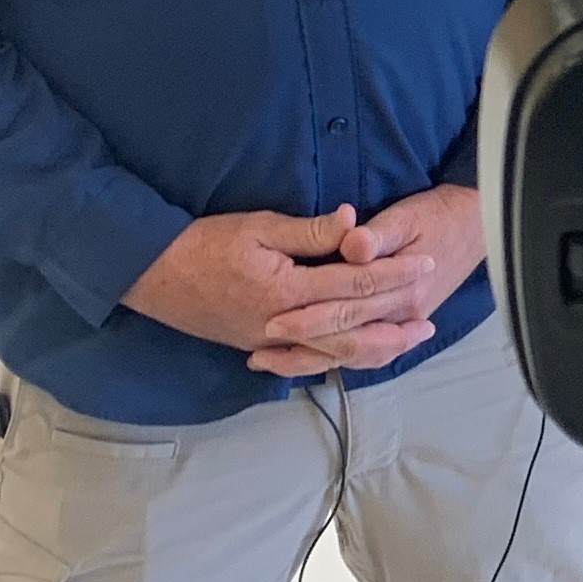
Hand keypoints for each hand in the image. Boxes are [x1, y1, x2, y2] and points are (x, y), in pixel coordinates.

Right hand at [120, 204, 439, 377]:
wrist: (151, 274)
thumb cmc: (203, 244)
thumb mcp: (257, 226)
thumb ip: (308, 231)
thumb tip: (354, 221)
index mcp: (286, 291)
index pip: (354, 281)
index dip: (393, 272)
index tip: (425, 263)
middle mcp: (282, 324)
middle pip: (352, 328)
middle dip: (394, 320)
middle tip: (431, 318)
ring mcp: (270, 340)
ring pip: (333, 352)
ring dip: (374, 348)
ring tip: (407, 341)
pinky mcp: (259, 345)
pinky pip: (307, 359)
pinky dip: (337, 359)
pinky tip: (358, 357)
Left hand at [248, 184, 485, 377]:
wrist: (475, 224)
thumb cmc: (438, 215)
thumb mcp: (405, 216)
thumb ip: (375, 235)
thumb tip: (350, 244)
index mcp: (402, 290)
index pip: (347, 310)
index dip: (309, 318)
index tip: (273, 322)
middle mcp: (404, 315)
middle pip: (346, 341)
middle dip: (301, 348)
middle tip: (261, 353)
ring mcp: (405, 322)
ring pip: (355, 355)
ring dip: (314, 362)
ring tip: (274, 363)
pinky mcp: (403, 322)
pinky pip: (369, 353)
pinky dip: (338, 361)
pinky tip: (313, 359)